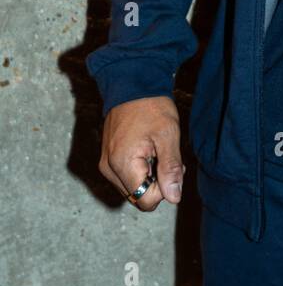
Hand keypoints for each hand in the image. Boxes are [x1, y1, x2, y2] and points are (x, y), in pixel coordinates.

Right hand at [98, 96, 185, 210]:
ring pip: (133, 188)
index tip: (171, 165)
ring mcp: (106, 164)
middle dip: (156, 183)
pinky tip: (148, 149)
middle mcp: (108, 169)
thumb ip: (171, 168)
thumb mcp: (168, 135)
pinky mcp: (108, 159)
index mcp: (122, 164)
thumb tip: (174, 197)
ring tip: (156, 150)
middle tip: (165, 155)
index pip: (145, 201)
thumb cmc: (151, 106)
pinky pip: (126, 176)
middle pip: (138, 197)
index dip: (164, 189)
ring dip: (149, 176)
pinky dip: (140, 169)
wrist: (132, 83)